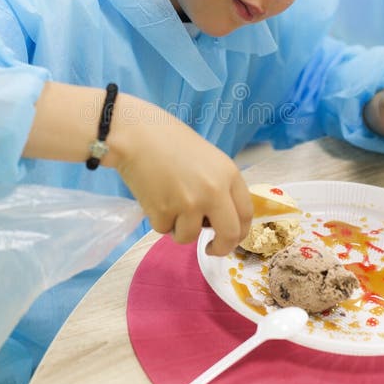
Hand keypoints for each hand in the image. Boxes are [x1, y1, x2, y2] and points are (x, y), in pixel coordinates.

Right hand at [107, 94, 252, 255]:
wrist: (137, 134)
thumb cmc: (170, 140)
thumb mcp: (208, 159)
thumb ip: (219, 185)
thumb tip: (219, 218)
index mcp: (229, 174)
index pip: (246, 214)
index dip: (239, 232)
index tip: (230, 238)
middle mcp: (214, 191)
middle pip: (229, 235)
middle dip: (220, 248)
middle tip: (210, 249)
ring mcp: (189, 203)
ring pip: (190, 236)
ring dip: (179, 228)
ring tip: (168, 204)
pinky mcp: (163, 211)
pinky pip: (164, 229)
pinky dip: (158, 219)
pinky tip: (153, 196)